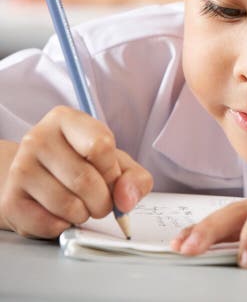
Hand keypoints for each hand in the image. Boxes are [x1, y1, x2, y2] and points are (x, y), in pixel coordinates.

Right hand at [0, 106, 152, 237]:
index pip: (100, 145)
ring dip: (84, 214)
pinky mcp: (10, 200)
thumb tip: (126, 199)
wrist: (38, 179)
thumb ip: (135, 178)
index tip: (111, 178)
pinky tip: (61, 214)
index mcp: (67, 120)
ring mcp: (20, 168)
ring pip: (67, 205)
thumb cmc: (83, 166)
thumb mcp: (117, 163)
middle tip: (101, 202)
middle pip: (84, 180)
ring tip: (81, 205)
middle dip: (103, 201)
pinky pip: (49, 223)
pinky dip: (64, 225)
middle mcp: (38, 138)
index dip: (113, 172)